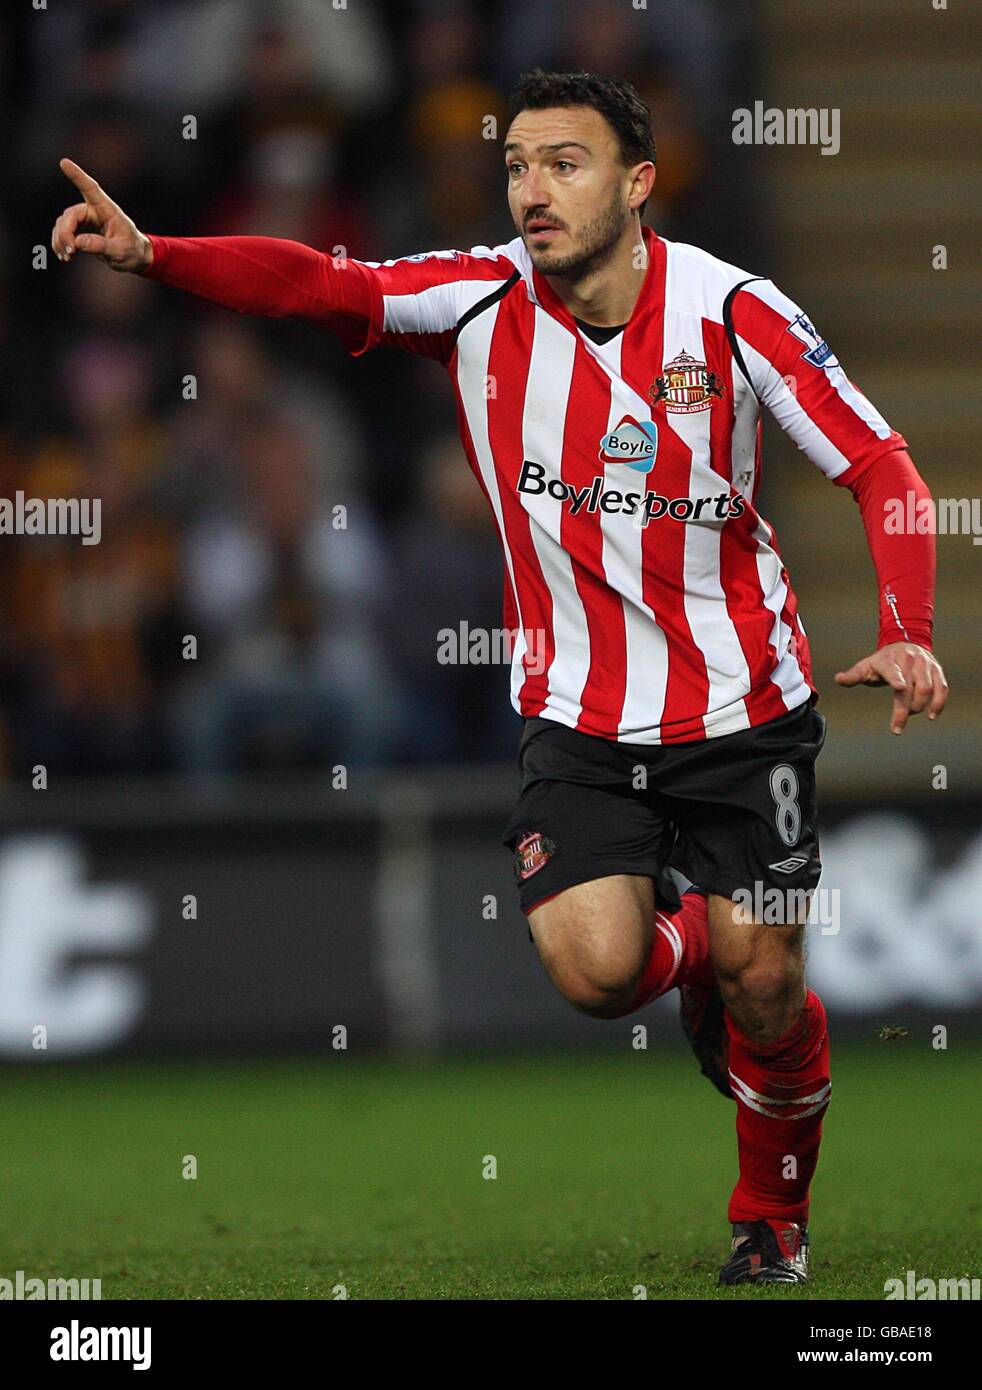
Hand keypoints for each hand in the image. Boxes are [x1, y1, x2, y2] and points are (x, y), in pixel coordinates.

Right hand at [51, 158, 152, 272]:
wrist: (134, 257)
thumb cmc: (132, 251)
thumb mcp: (121, 251)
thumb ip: (102, 246)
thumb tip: (78, 242)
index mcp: (107, 210)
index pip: (91, 189)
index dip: (77, 176)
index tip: (64, 162)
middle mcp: (93, 210)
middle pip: (70, 215)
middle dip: (65, 234)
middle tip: (70, 252)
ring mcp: (85, 219)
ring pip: (62, 224)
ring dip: (60, 241)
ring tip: (66, 257)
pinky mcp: (79, 229)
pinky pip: (62, 233)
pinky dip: (60, 244)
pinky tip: (64, 256)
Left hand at [835, 642, 947, 734]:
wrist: (904, 643)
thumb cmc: (882, 661)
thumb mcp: (866, 666)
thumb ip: (853, 676)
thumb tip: (838, 679)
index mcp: (889, 660)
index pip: (892, 670)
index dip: (897, 678)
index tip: (900, 688)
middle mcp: (908, 659)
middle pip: (910, 686)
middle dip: (904, 709)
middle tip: (897, 727)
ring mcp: (924, 664)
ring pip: (927, 687)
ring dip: (919, 705)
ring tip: (910, 714)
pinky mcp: (936, 670)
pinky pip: (942, 688)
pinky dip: (938, 702)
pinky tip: (932, 715)